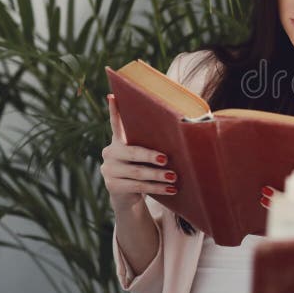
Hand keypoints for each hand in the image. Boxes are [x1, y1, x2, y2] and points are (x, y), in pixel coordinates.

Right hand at [100, 94, 177, 213]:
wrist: (128, 196)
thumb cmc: (144, 168)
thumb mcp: (145, 155)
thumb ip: (153, 142)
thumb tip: (185, 128)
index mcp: (118, 141)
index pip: (115, 124)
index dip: (113, 110)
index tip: (113, 96)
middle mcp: (110, 152)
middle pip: (132, 152)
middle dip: (150, 156)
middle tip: (166, 159)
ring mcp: (108, 170)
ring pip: (137, 172)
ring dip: (157, 175)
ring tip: (174, 176)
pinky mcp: (112, 186)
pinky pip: (137, 186)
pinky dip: (156, 188)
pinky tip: (170, 190)